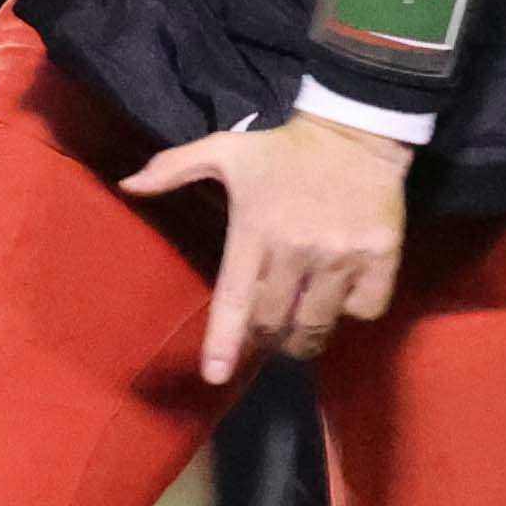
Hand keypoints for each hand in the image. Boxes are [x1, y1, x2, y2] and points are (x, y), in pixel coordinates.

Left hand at [118, 106, 416, 382]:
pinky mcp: (380, 257)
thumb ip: (173, 168)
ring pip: (318, 325)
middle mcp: (297, 249)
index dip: (225, 342)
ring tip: (299, 330)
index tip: (214, 375)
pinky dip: (352, 313)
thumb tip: (126, 184)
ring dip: (304, 337)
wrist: (356, 130)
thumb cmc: (283, 149)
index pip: (236, 299)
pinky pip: (364, 310)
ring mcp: (341, 256)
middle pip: (276, 323)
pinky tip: (342, 297)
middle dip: (266, 339)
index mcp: (255, 230)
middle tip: (267, 332)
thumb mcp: (224, 150)